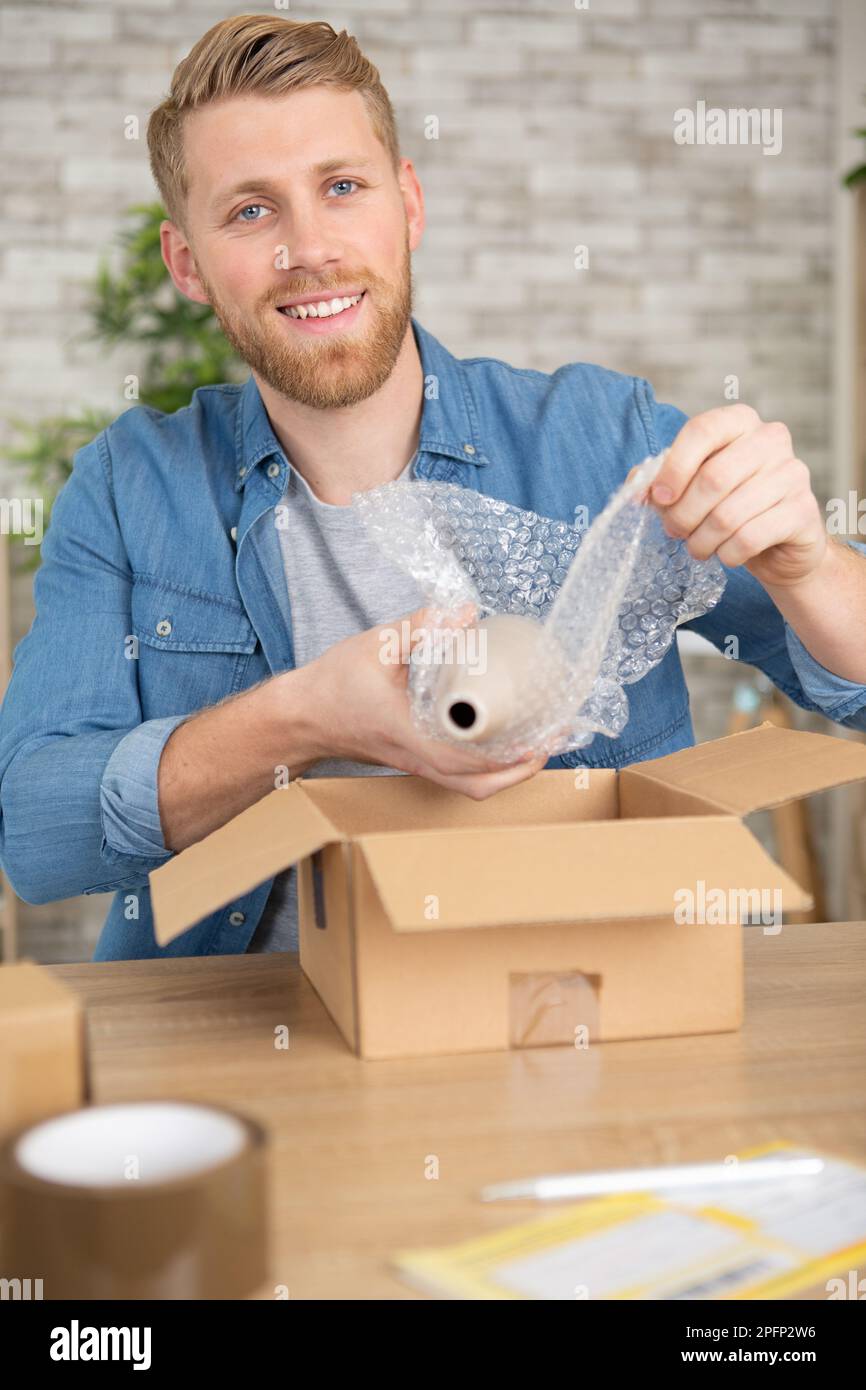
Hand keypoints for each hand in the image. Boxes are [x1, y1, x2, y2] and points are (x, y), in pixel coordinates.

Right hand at [294, 605, 547, 799]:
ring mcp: (416, 764)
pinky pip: (458, 774)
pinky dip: (487, 765)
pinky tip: (502, 739)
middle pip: (477, 786)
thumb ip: (421, 626)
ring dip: (508, 771)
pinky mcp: (414, 759)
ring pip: (469, 785)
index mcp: (409, 736)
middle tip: (551, 739)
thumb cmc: (332, 685)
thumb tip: (465, 610)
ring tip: (536, 742)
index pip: (464, 762)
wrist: (300, 716)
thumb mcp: (377, 646)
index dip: (507, 757)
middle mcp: (417, 759)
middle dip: (521, 769)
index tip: (538, 739)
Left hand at [649, 404, 825, 589]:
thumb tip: (637, 488)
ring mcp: (792, 473)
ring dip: (702, 541)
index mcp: (739, 421)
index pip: (702, 430)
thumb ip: (661, 480)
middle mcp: (771, 439)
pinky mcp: (803, 511)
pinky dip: (728, 554)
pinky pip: (749, 538)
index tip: (658, 499)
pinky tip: (727, 555)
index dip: (673, 468)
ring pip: (728, 515)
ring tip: (698, 548)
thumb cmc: (729, 507)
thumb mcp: (691, 488)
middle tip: (674, 531)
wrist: (780, 544)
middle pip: (713, 478)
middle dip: (683, 515)